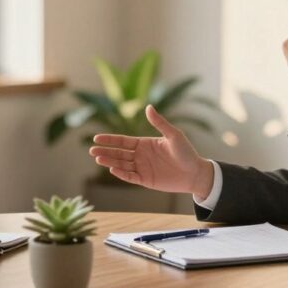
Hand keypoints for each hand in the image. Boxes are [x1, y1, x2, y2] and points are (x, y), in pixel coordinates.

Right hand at [89, 105, 214, 200]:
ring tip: (98, 159)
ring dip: (110, 162)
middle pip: (119, 153)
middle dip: (105, 151)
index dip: (109, 140)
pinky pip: (130, 177)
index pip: (122, 141)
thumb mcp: (173, 135)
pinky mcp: (146, 180)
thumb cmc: (186, 152)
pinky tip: (112, 169)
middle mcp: (140, 156)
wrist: (195, 172)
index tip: (96, 138)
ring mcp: (142, 168)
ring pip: (122, 165)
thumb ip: (159, 123)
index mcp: (144, 143)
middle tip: (91, 150)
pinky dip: (121, 174)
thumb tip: (148, 107)